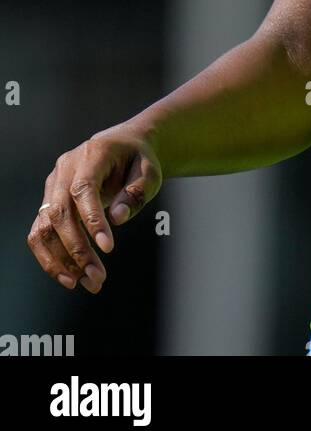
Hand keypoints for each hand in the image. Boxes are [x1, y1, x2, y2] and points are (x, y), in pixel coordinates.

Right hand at [26, 126, 161, 293]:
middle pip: (60, 212)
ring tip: (88, 282)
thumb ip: (136, 192)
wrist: (122, 148)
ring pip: (45, 227)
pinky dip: (51, 257)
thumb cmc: (138, 161)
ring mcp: (53, 185)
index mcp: (92, 154)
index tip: (108, 248)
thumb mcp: (149, 172)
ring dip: (62, 260)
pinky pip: (40, 233)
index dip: (92, 220)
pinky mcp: (48, 202)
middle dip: (77, 249)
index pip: (84, 189)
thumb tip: (117, 219)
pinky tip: (70, 277)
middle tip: (98, 277)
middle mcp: (66, 168)